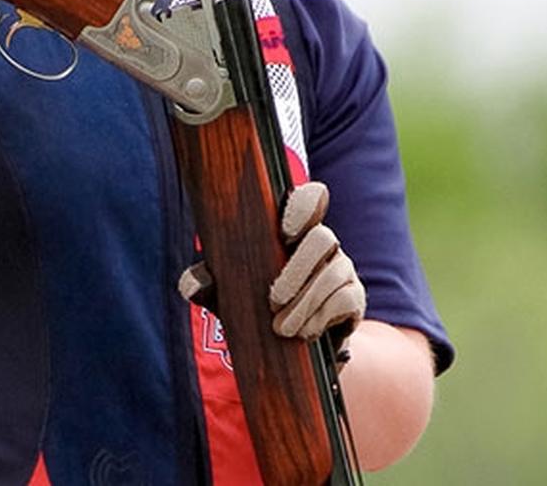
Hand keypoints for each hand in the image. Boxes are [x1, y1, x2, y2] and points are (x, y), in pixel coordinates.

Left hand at [177, 181, 365, 349]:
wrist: (294, 348)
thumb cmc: (257, 304)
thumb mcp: (230, 293)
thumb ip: (209, 283)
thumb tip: (192, 285)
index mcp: (292, 230)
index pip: (310, 199)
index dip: (303, 206)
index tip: (285, 232)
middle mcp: (323, 242)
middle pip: (323, 237)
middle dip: (298, 270)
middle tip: (273, 300)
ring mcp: (342, 268)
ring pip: (334, 272)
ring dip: (306, 303)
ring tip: (282, 329)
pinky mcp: (354, 298)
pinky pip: (345, 300)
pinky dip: (321, 318)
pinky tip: (304, 334)